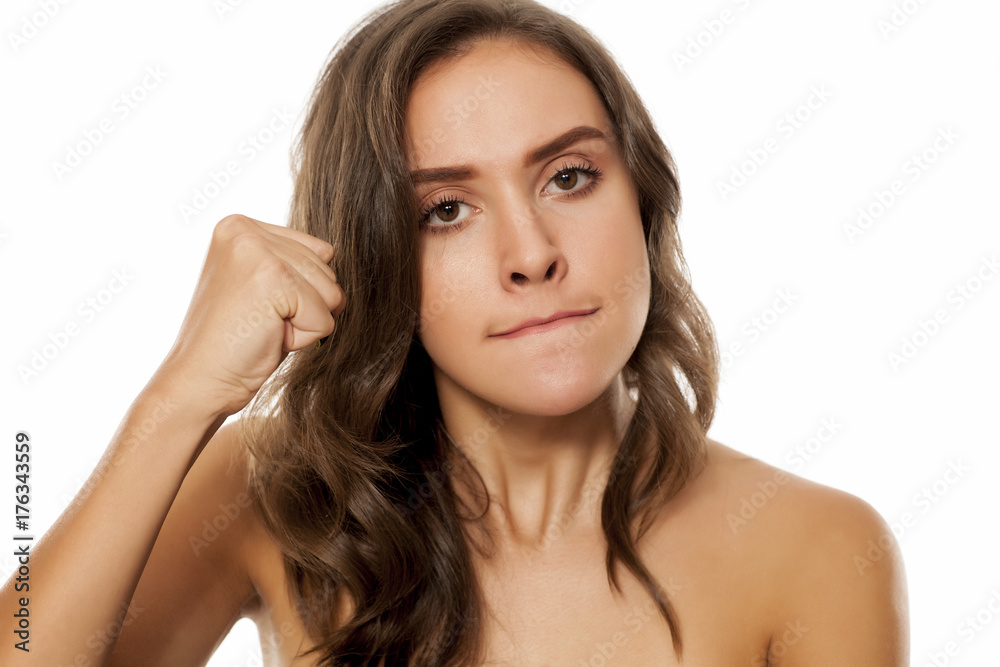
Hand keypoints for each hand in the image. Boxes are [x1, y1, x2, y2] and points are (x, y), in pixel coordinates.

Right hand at [159, 214, 343, 416]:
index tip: (260, 307)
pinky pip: (324, 317)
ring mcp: (257, 250)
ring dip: (305, 322)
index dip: (303, 291)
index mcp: (239, 226)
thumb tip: (333, 255)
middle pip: (327, 269)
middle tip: (259, 321)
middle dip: (305, 306)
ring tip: (263, 328)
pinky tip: (267, 338)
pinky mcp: (273, 278)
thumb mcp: (262, 287)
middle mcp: (244, 230)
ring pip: (331, 292)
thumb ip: (292, 262)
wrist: (199, 381)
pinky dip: (304, 338)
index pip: (318, 251)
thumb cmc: (235, 342)